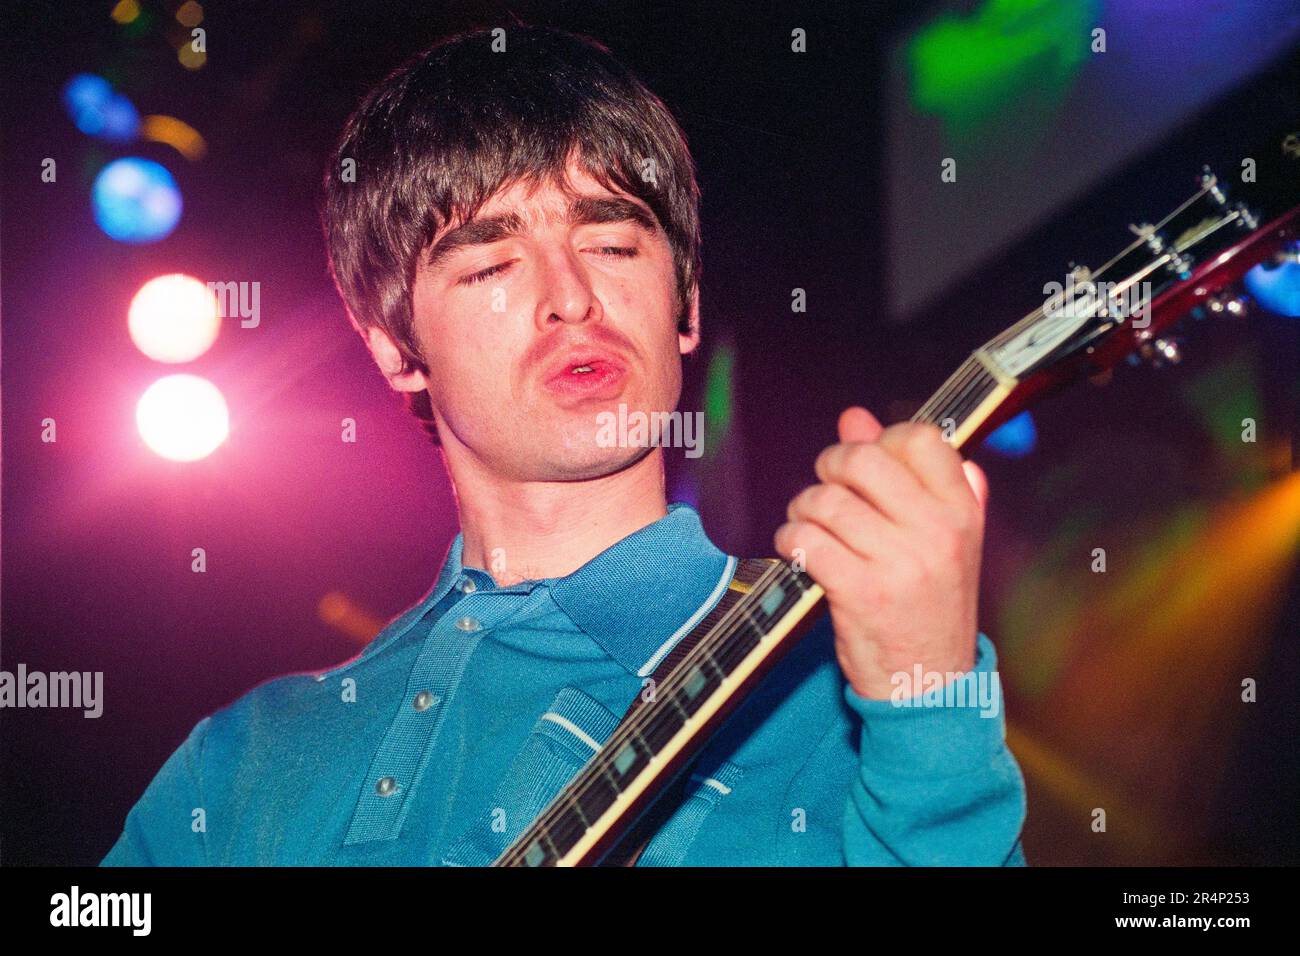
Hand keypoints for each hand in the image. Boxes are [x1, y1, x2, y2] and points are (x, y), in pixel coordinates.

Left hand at [774, 407, 987, 699]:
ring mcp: (899, 563)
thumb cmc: (928, 605)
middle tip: (827, 489)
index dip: (880, 440)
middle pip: (863, 459)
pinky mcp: (860, 592)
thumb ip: (903, 473)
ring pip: (826, 501)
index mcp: (962, 512)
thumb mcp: (935, 537)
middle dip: (830, 467)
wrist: (929, 684)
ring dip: (804, 508)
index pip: (920, 438)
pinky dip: (791, 540)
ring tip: (810, 526)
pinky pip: (806, 541)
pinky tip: (800, 551)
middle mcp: (937, 533)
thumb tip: (856, 418)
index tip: (866, 466)